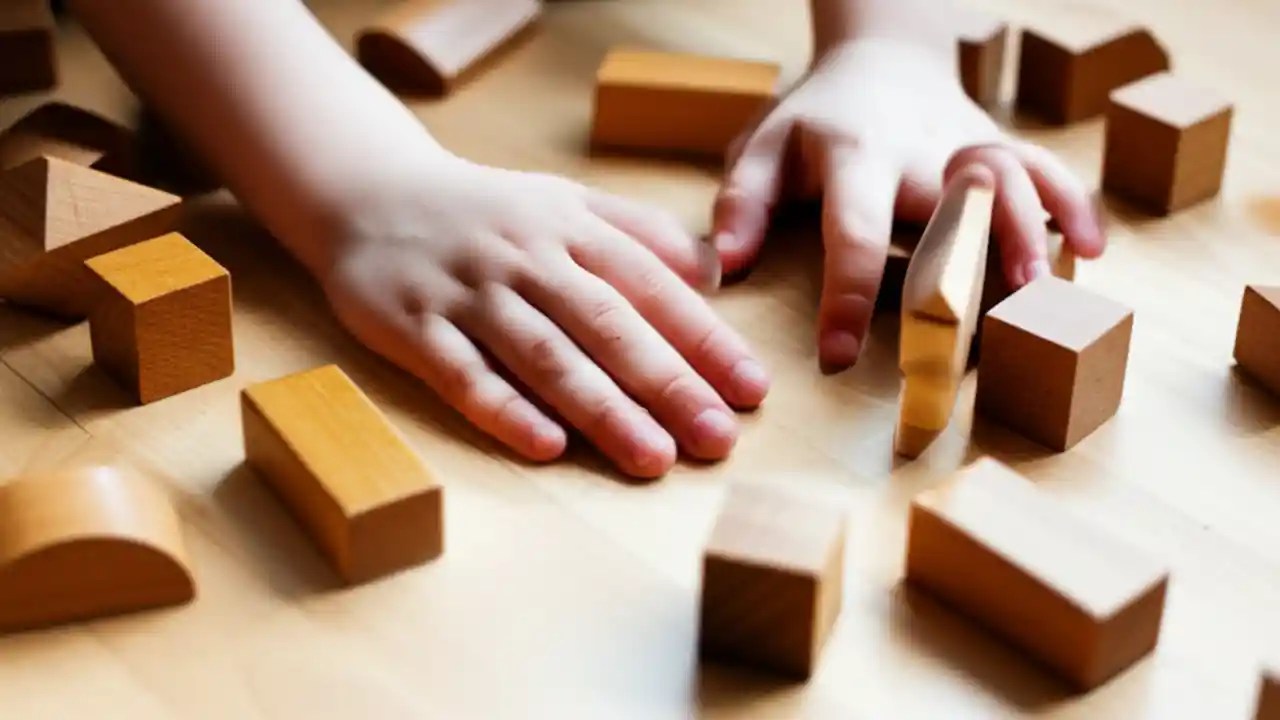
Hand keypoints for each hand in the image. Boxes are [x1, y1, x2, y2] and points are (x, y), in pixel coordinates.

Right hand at [317, 154, 768, 477]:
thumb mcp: (566, 201)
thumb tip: (715, 275)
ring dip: (600, 407)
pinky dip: (505, 410)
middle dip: (668, 383)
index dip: (704, 339)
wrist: (367, 192)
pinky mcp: (414, 327)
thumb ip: (640, 233)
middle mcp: (526, 259)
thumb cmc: (486, 212)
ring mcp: (469, 294)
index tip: (751, 389)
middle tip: (718, 437)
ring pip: (543, 354)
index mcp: (570, 227)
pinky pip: (463, 376)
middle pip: (606, 325)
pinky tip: (547, 446)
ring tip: (652, 457)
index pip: (651, 286)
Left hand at [711, 37, 1105, 372]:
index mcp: (855, 156)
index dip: (848, 296)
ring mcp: (967, 147)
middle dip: (966, 257)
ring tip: (1040, 293)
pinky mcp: (1001, 149)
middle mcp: (921, 154)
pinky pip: (1049, 170)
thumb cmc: (813, 122)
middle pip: (952, 201)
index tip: (839, 357)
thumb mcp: (762, 149)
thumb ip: (740, 204)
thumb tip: (724, 267)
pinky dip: (1075, 206)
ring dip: (1032, 233)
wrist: (881, 59)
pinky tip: (1091, 251)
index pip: (852, 232)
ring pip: (1013, 180)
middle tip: (974, 327)